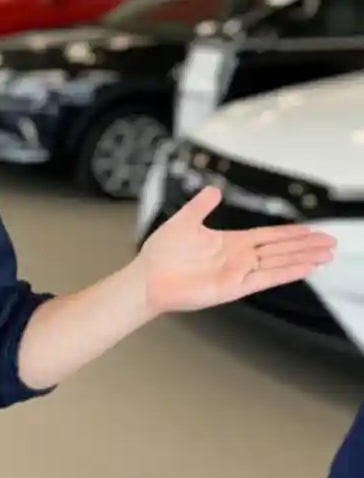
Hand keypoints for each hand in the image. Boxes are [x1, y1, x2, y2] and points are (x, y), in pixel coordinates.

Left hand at [133, 186, 336, 315]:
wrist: (147, 278)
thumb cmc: (161, 253)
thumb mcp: (183, 221)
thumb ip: (201, 206)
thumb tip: (214, 189)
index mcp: (229, 242)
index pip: (267, 236)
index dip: (289, 233)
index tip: (310, 230)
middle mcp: (238, 258)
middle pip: (280, 249)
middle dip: (305, 246)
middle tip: (331, 242)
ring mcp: (237, 273)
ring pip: (278, 263)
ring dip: (303, 258)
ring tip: (327, 254)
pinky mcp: (233, 287)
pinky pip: (265, 279)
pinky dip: (286, 273)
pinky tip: (305, 268)